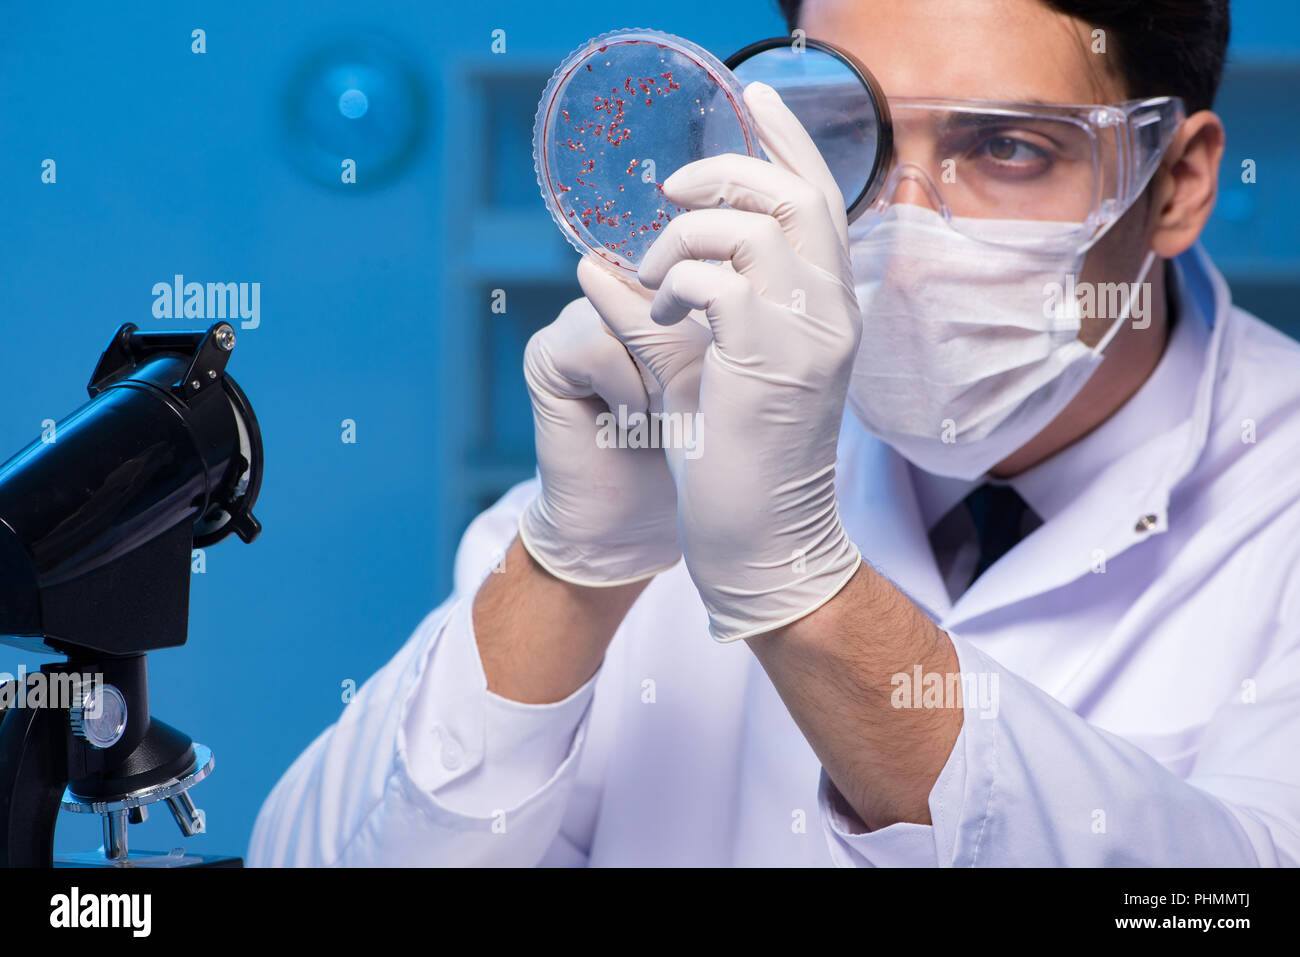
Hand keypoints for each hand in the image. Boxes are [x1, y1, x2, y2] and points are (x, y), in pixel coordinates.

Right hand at [517, 290, 683, 585]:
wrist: (632, 526)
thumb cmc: (685, 459)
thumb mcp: (710, 383)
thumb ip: (698, 327)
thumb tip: (706, 275)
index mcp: (661, 300)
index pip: (690, 276)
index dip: (709, 327)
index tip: (711, 388)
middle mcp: (618, 302)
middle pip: (663, 296)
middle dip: (683, 359)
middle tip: (680, 408)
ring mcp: (577, 322)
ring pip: (633, 321)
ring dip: (656, 379)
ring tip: (655, 418)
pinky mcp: (547, 352)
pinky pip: (599, 348)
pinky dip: (625, 393)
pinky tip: (629, 425)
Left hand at [591, 81, 863, 640]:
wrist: (765, 541)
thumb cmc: (740, 462)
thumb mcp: (711, 369)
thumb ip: (675, 311)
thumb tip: (607, 263)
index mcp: (828, 308)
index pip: (821, 200)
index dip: (791, 141)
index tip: (758, 98)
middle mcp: (831, 312)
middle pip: (790, 194)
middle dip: (725, 172)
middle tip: (672, 188)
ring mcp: (807, 334)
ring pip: (745, 228)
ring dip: (682, 240)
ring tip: (656, 283)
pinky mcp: (768, 357)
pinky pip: (714, 278)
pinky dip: (674, 284)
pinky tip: (663, 316)